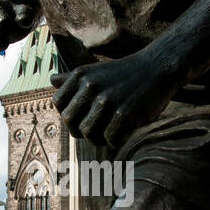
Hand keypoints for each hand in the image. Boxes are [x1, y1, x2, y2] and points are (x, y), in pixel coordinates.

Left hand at [50, 49, 175, 147]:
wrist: (157, 68)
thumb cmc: (124, 73)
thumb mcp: (96, 70)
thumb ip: (73, 78)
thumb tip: (52, 79)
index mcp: (81, 76)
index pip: (58, 104)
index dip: (67, 114)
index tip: (81, 116)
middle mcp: (92, 87)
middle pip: (70, 122)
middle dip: (79, 131)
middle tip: (93, 130)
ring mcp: (109, 101)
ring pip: (89, 134)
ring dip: (97, 139)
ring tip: (107, 134)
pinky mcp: (126, 114)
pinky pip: (110, 139)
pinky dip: (114, 141)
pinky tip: (121, 133)